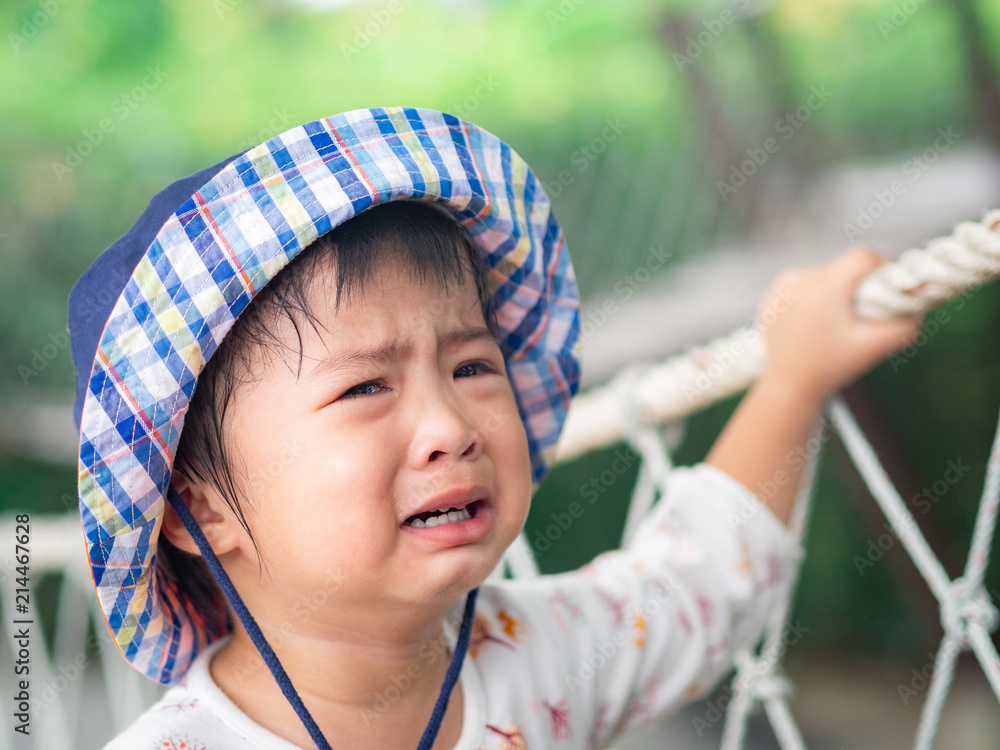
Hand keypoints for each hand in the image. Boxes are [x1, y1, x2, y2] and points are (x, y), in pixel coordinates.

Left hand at [756, 246, 924, 402]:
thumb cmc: (832, 367)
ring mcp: (782, 286)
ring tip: (835, 323)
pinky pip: (802, 285)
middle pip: (843, 267)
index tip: (886, 290)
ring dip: (835, 291)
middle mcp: (800, 279)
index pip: (863, 257)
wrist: (789, 386)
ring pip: (823, 275)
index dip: (882, 268)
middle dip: (858, 285)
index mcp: (824, 286)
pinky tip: (814, 324)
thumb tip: (919, 306)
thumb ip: (904, 325)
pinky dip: (813, 298)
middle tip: (861, 314)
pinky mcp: (772, 295)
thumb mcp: (874, 347)